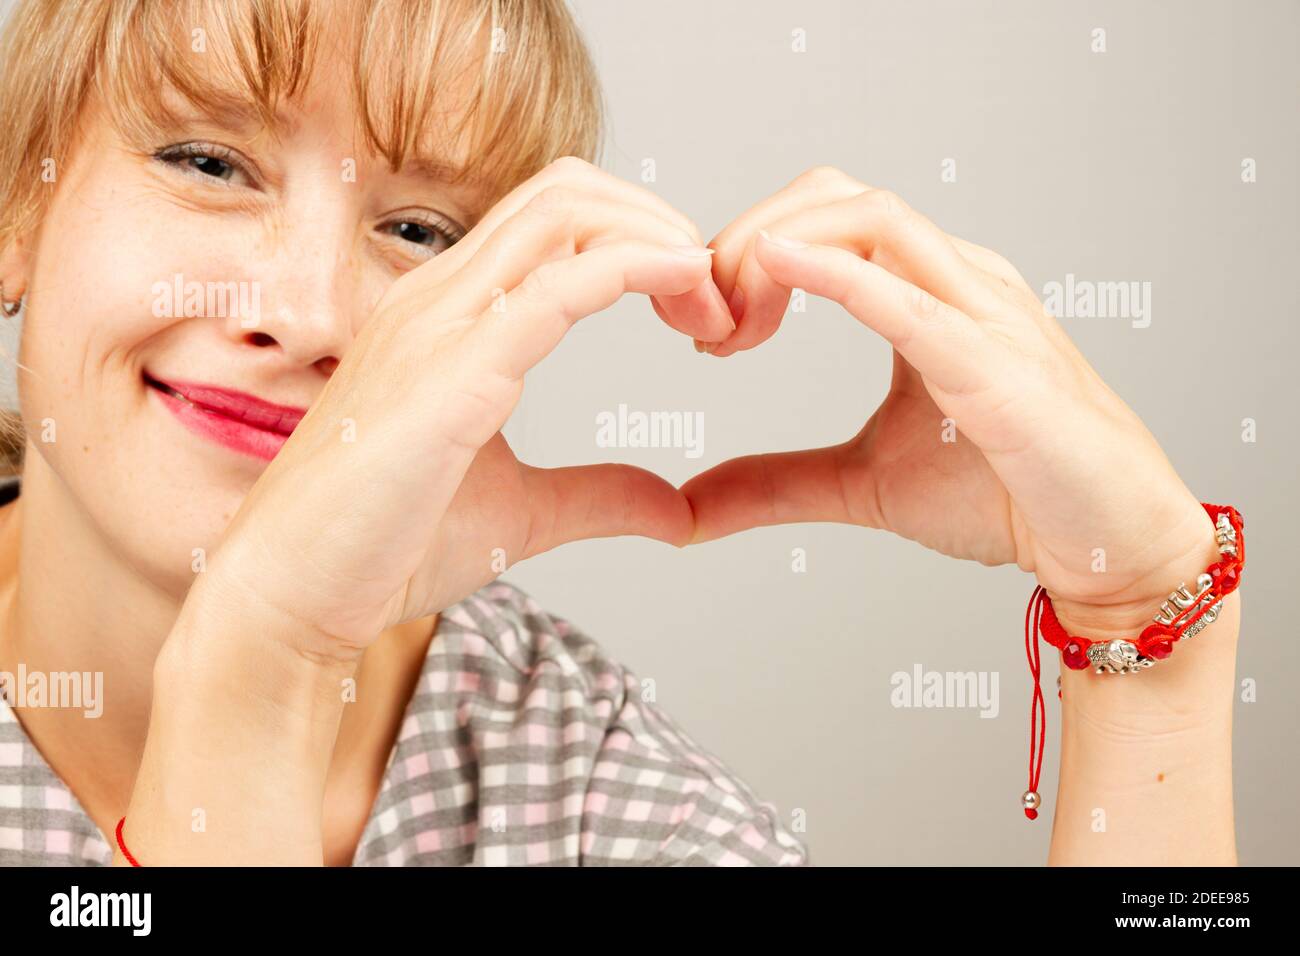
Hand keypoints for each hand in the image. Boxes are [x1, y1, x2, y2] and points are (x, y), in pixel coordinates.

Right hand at [204, 158, 732, 659]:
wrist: (293, 597)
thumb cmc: (383, 548)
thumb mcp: (522, 512)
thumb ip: (600, 496)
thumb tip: (676, 508)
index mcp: (451, 316)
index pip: (556, 220)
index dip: (639, 241)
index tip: (697, 309)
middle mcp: (441, 298)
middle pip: (569, 192)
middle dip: (659, 223)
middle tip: (717, 302)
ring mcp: (440, 324)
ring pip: (568, 214)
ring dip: (660, 240)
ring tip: (712, 307)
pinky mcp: (454, 373)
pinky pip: (562, 285)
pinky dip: (640, 270)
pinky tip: (686, 295)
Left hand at [683, 167, 1215, 633]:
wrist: (1108, 544)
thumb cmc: (1006, 493)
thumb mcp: (860, 484)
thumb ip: (774, 484)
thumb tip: (687, 507)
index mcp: (927, 290)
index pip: (825, 216)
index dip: (747, 249)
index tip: (704, 325)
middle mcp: (959, 280)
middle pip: (838, 196)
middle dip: (749, 236)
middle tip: (702, 317)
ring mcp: (987, 313)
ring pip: (876, 220)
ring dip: (780, 248)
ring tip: (730, 319)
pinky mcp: (1001, 368)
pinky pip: (916, 300)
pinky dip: (840, 276)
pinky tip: (778, 268)